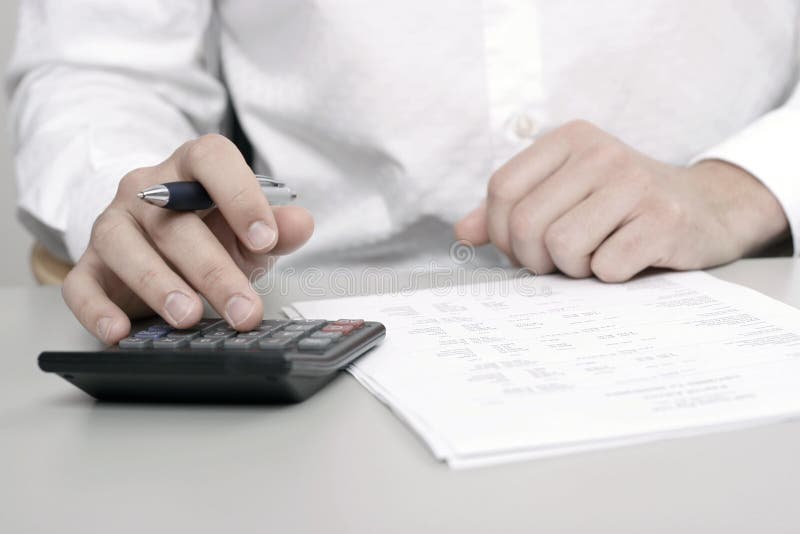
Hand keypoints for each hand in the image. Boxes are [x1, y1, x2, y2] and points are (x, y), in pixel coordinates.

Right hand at [62, 134, 313, 342]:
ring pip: (126, 247)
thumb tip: (301, 224)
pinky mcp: (88, 265)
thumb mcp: (250, 231)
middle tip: (243, 310)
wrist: (161, 243)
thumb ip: (278, 228)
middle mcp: (146, 190)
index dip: (240, 195)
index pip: (212, 160)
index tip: (265, 238)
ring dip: (158, 284)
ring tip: (188, 317)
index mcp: (192, 168)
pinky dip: (97, 310)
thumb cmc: (211, 233)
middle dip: (214, 270)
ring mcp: (112, 225)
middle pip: (176, 221)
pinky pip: (81, 285)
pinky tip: (119, 331)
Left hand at [455, 120, 787, 280]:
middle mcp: (601, 152)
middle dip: (535, 259)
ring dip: (572, 269)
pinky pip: (606, 267)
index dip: (502, 231)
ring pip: (561, 247)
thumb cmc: (621, 208)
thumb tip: (463, 232)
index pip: (502, 189)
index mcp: (569, 139)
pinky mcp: (664, 219)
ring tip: (594, 258)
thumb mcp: (565, 195)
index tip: (523, 247)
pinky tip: (626, 260)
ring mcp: (636, 183)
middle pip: (526, 224)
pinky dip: (608, 277)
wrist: (706, 210)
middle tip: (560, 261)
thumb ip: (512, 210)